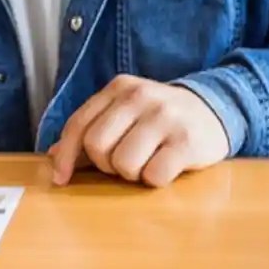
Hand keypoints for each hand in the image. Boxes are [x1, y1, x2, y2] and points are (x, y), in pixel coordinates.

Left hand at [49, 75, 229, 187]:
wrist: (215, 109)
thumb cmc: (160, 118)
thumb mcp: (125, 113)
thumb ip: (92, 129)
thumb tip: (53, 155)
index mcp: (119, 88)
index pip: (79, 124)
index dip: (65, 155)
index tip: (61, 178)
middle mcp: (140, 97)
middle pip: (97, 146)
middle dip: (106, 164)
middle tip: (123, 163)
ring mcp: (164, 117)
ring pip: (123, 163)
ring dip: (132, 174)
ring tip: (147, 162)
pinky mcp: (186, 141)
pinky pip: (153, 176)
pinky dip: (155, 180)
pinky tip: (166, 167)